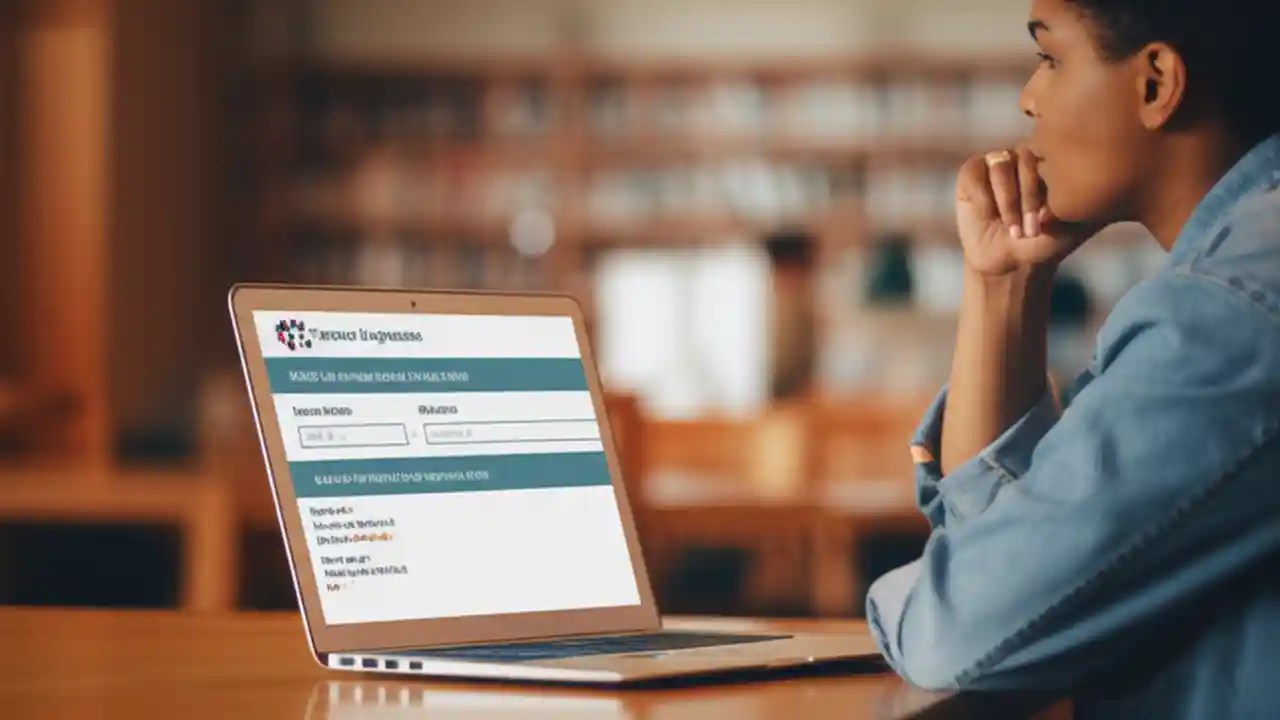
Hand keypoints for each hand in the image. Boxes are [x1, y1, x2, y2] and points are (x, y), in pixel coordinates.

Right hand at [955, 145, 1097, 277]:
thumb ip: (1085, 196)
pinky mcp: (972, 172)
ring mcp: (998, 161)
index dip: (1049, 191)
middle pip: (1026, 158)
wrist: (1011, 261)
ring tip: (1014, 230)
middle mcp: (1025, 153)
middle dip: (1028, 198)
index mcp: (1053, 159)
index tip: (1050, 223)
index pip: (1052, 155)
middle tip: (1032, 230)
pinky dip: (985, 200)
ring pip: (1001, 166)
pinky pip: (976, 174)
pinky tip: (990, 218)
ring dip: (1008, 202)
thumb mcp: (1074, 220)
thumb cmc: (1046, 242)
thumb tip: (1085, 179)